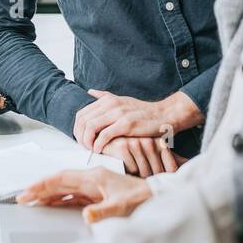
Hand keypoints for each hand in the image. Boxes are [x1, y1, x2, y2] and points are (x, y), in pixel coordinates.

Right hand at [18, 165, 152, 222]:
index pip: (63, 178)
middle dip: (40, 189)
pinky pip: (73, 197)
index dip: (44, 185)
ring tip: (31, 201)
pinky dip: (60, 200)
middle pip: (60, 182)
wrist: (155, 196)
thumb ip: (103, 211)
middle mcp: (91, 179)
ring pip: (65, 189)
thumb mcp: (122, 206)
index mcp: (94, 177)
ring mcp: (93, 187)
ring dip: (48, 194)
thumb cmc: (141, 198)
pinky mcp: (96, 195)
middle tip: (22, 197)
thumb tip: (85, 217)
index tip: (28, 191)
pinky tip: (51, 205)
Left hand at [74, 89, 201, 153]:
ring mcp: (119, 114)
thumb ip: (105, 96)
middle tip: (84, 147)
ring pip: (91, 127)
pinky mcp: (126, 125)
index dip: (77, 128)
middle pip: (83, 120)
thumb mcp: (123, 100)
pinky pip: (105, 136)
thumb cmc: (143, 112)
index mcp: (108, 100)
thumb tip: (90, 92)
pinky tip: (100, 150)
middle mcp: (111, 104)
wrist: (165, 115)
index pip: (82, 113)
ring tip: (91, 149)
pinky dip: (98, 145)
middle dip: (79, 136)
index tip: (81, 139)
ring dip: (87, 141)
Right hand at [102, 135, 180, 176]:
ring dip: (137, 176)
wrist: (109, 143)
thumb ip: (171, 159)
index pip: (172, 168)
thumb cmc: (133, 153)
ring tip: (131, 170)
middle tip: (140, 176)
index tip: (156, 179)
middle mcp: (149, 141)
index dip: (164, 178)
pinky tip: (122, 164)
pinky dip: (127, 171)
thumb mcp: (154, 154)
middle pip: (157, 172)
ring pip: (144, 172)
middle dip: (149, 178)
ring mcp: (136, 143)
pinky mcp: (122, 147)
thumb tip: (189, 165)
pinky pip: (131, 169)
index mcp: (160, 143)